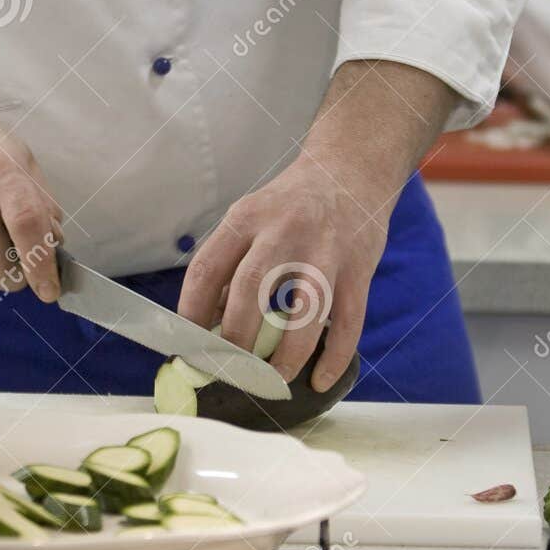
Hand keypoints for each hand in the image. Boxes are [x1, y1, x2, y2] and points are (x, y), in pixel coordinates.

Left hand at [177, 62, 454, 392]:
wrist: (352, 168)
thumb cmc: (291, 205)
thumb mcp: (251, 217)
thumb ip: (230, 263)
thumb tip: (209, 323)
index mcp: (246, 219)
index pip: (207, 270)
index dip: (192, 315)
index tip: (190, 347)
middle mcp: (283, 231)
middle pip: (250, 291)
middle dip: (235, 340)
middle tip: (229, 372)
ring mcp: (325, 250)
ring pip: (305, 312)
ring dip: (286, 355)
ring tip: (273, 382)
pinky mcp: (358, 268)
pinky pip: (347, 322)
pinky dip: (332, 357)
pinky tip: (318, 379)